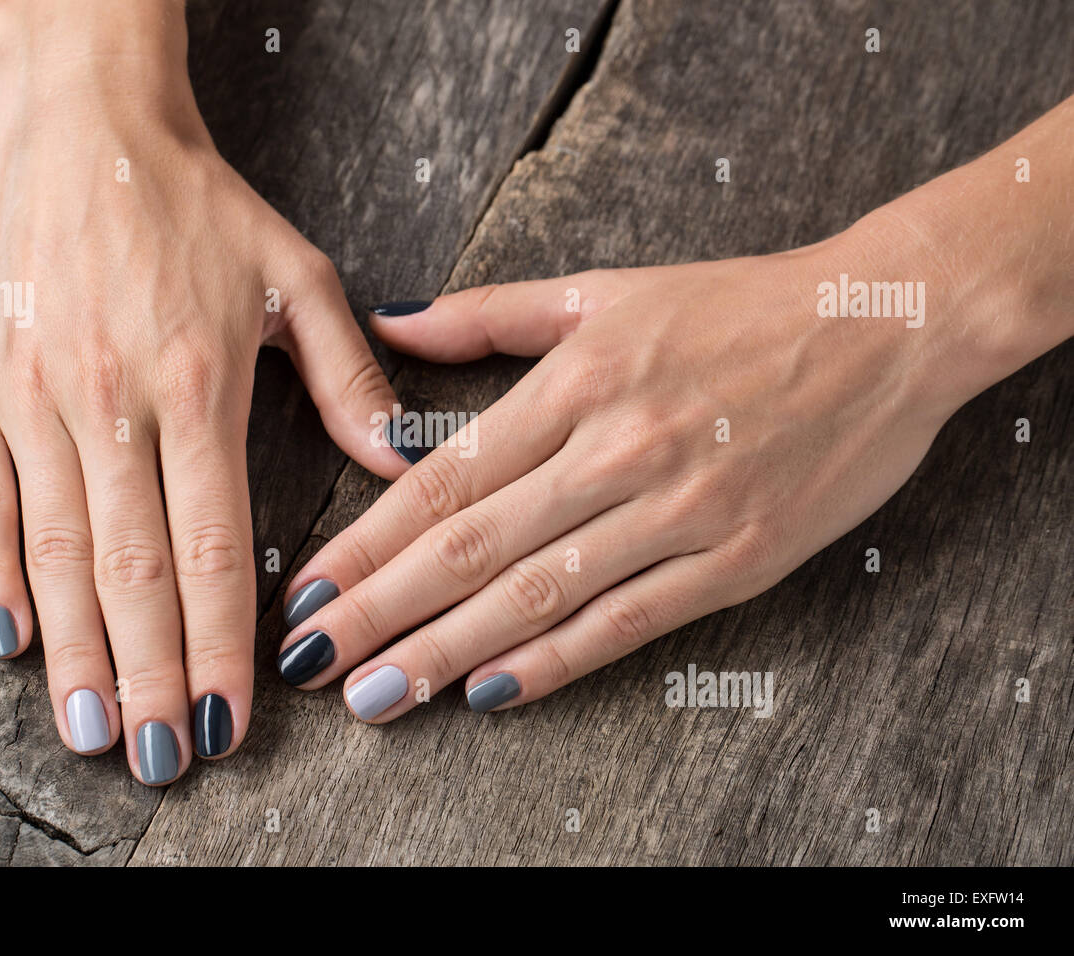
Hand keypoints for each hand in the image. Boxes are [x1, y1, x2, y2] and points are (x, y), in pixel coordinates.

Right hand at [0, 1, 403, 783]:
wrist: (81, 125)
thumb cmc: (198, 206)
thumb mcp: (298, 276)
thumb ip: (352, 380)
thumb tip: (405, 464)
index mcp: (200, 381)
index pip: (213, 545)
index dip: (222, 643)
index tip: (229, 719)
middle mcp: (111, 397)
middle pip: (132, 569)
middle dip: (151, 675)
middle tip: (161, 760)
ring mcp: (30, 390)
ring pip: (53, 549)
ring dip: (77, 650)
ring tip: (94, 731)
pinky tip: (14, 639)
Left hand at [276, 207, 1031, 720]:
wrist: (881, 327)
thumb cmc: (736, 304)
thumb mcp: (605, 288)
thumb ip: (489, 313)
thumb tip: (392, 322)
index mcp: (576, 382)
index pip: (443, 480)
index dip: (366, 543)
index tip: (307, 589)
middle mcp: (616, 450)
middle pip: (471, 548)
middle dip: (379, 613)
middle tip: (309, 662)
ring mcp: (678, 510)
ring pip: (538, 595)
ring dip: (445, 652)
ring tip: (376, 694)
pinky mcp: (736, 559)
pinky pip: (628, 622)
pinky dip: (556, 663)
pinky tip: (490, 693)